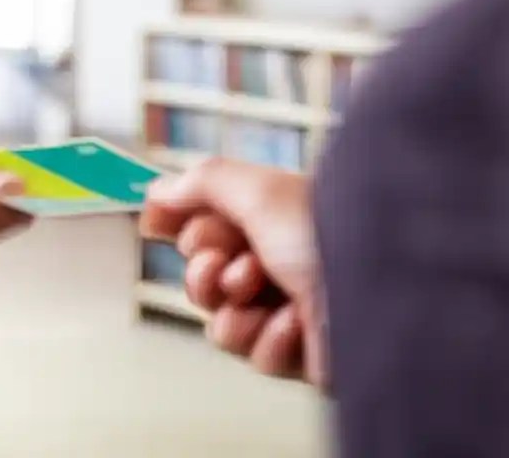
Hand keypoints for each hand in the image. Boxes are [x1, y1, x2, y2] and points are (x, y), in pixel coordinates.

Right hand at [139, 158, 326, 387]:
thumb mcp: (255, 189)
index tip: (158, 224)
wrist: (385, 293)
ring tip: (267, 290)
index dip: (181, 230)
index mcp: (272, 222)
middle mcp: (280, 266)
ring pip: (222, 325)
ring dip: (237, 308)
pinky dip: (272, 337)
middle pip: (203, 282)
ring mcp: (291, 312)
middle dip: (205, 273)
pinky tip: (299, 321)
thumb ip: (199, 183)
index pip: (205, 230)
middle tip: (227, 263)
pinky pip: (255, 355)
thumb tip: (155, 191)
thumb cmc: (327, 233)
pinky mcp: (303, 357)